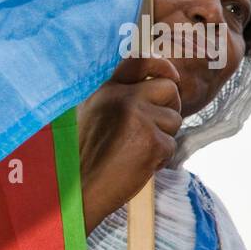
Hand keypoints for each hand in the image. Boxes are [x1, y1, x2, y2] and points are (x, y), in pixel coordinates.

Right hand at [78, 52, 181, 232]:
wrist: (76, 189)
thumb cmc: (84, 156)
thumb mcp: (94, 115)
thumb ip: (120, 99)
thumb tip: (161, 85)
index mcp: (106, 90)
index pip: (140, 60)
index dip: (161, 65)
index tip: (172, 76)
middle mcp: (123, 98)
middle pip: (169, 88)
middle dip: (169, 107)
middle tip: (152, 129)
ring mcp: (138, 118)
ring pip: (174, 119)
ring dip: (163, 137)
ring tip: (135, 151)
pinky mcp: (152, 141)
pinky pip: (171, 145)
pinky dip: (160, 158)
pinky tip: (137, 165)